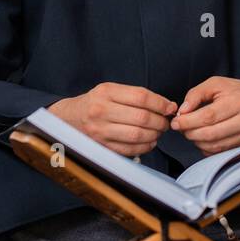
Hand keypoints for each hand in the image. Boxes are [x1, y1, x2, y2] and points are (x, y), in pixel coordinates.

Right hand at [48, 82, 176, 156]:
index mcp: (106, 92)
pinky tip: (149, 142)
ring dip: (154, 135)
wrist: (69, 118)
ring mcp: (99, 130)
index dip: (161, 103)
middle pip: (141, 117)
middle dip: (160, 121)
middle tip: (166, 122)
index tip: (170, 107)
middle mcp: (101, 111)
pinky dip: (145, 147)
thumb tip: (167, 106)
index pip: (141, 96)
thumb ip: (137, 96)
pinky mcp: (101, 146)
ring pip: (137, 135)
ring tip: (158, 132)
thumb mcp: (111, 90)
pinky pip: (129, 149)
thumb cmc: (96, 102)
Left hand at [170, 77, 239, 155]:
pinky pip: (220, 153)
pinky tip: (205, 138)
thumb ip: (197, 94)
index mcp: (239, 102)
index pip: (207, 117)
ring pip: (214, 147)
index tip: (177, 122)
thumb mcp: (219, 84)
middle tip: (181, 127)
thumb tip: (182, 111)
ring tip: (192, 131)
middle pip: (209, 134)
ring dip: (197, 141)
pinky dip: (207, 148)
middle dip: (189, 133)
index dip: (187, 122)